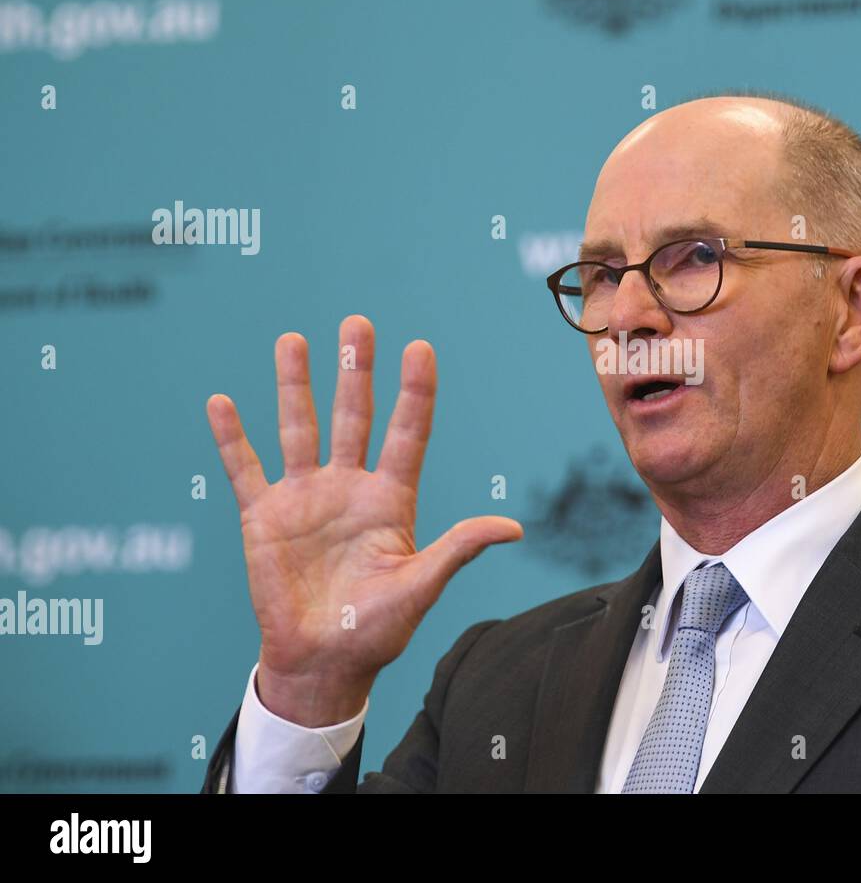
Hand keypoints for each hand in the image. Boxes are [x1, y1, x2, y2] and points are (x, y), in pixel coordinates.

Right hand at [206, 314, 521, 725]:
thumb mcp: (420, 587)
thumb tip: (513, 527)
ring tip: (293, 339)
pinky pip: (245, 468)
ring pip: (299, 428)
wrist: (322, 662)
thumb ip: (457, 549)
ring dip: (295, 386)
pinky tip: (221, 402)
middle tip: (358, 323)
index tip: (421, 349)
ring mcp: (305, 498)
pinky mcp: (263, 517)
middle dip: (356, 370)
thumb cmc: (377, 630)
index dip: (414, 393)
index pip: (406, 434)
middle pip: (353, 417)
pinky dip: (231, 437)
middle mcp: (349, 488)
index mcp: (391, 500)